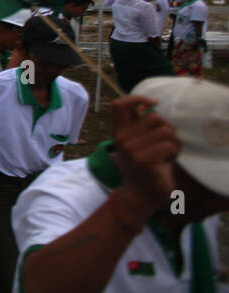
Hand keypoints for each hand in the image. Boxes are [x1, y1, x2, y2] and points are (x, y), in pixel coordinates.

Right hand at [110, 94, 179, 218]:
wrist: (141, 194)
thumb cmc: (144, 164)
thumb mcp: (135, 142)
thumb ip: (137, 123)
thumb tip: (149, 103)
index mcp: (118, 132)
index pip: (119, 104)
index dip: (137, 98)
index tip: (153, 103)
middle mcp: (121, 138)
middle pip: (154, 117)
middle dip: (167, 127)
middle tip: (165, 142)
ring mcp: (131, 149)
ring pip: (166, 130)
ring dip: (173, 141)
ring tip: (166, 153)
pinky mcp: (144, 159)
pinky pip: (169, 145)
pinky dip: (174, 152)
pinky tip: (167, 161)